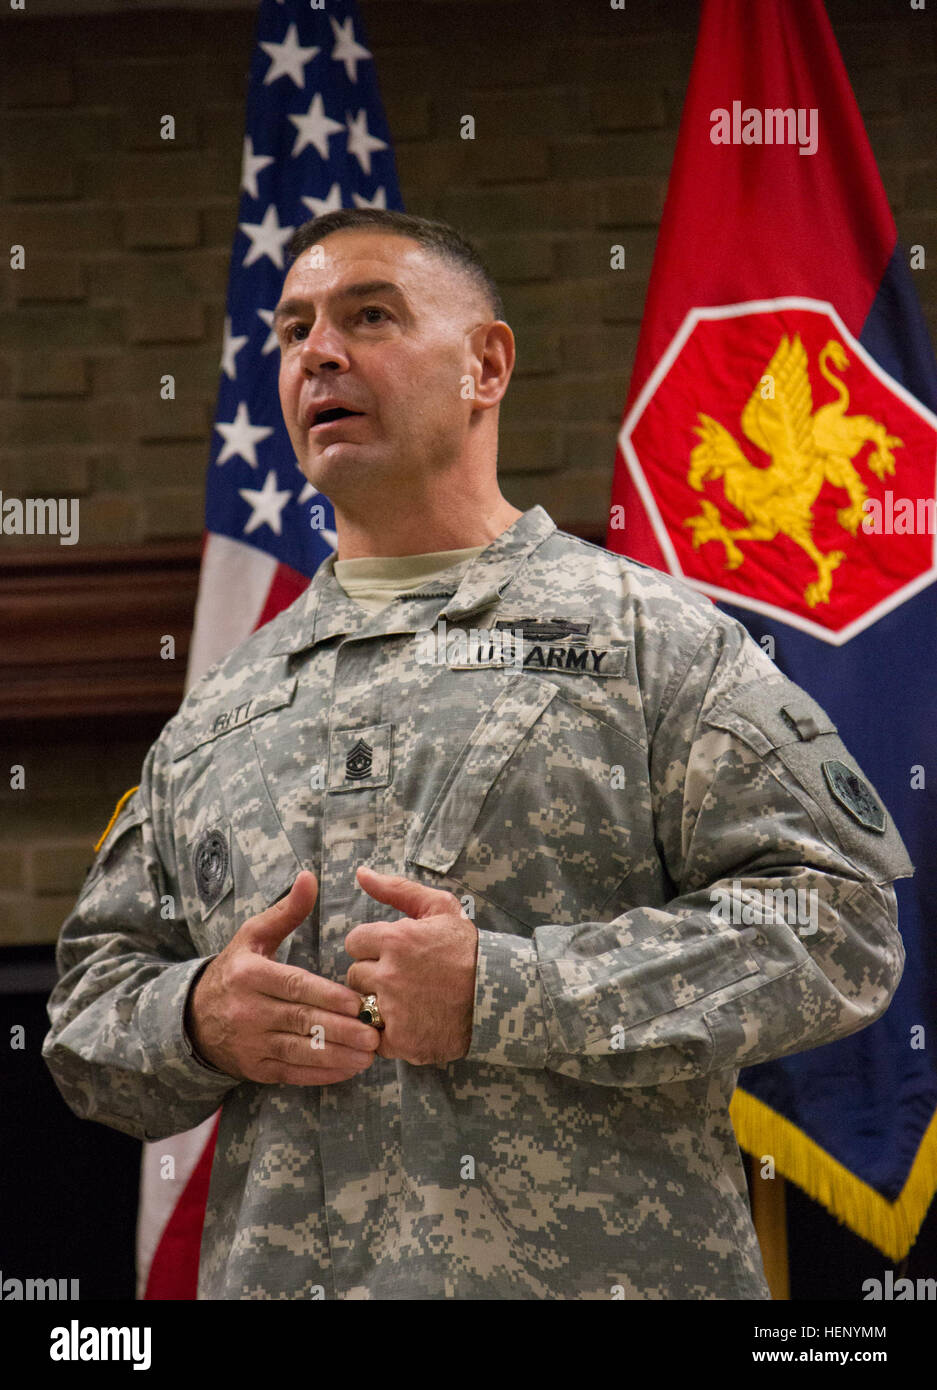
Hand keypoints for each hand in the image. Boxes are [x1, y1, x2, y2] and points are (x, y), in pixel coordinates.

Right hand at [186, 870, 380, 1084]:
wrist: (194, 1018)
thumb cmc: (236, 970)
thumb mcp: (253, 936)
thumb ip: (287, 911)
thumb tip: (310, 877)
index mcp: (250, 975)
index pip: (293, 986)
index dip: (326, 996)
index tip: (356, 1002)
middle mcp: (247, 1010)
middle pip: (300, 1021)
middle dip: (340, 1029)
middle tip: (374, 1032)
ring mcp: (250, 1043)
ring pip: (299, 1051)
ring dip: (336, 1055)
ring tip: (369, 1054)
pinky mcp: (255, 1068)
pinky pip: (292, 1072)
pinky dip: (321, 1073)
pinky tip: (348, 1068)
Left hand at [345, 867, 478, 1065]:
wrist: (501, 995)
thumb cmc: (468, 949)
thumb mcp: (439, 908)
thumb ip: (396, 888)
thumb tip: (361, 872)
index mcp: (395, 939)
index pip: (354, 942)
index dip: (372, 947)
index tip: (392, 953)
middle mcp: (389, 975)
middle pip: (355, 975)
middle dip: (374, 975)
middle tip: (403, 979)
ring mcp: (394, 1010)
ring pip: (361, 1006)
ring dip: (377, 1004)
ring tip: (407, 1001)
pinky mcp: (401, 1041)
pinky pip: (375, 1037)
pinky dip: (389, 1034)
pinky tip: (410, 1023)